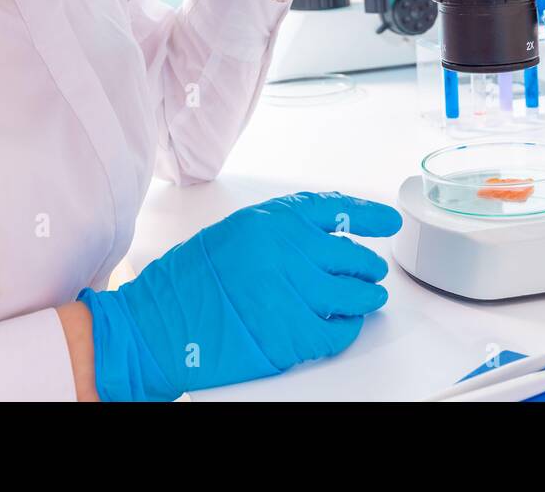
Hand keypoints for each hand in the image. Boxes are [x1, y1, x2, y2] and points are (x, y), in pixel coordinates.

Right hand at [77, 192, 401, 400]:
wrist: (155, 324)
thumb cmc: (189, 282)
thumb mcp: (235, 234)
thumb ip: (280, 232)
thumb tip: (328, 238)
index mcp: (271, 221)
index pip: (335, 209)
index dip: (368, 216)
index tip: (389, 222)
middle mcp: (285, 251)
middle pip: (351, 256)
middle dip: (368, 267)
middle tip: (373, 272)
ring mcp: (289, 293)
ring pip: (352, 295)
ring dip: (366, 298)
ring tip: (368, 299)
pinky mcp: (289, 334)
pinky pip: (336, 331)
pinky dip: (346, 329)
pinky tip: (345, 324)